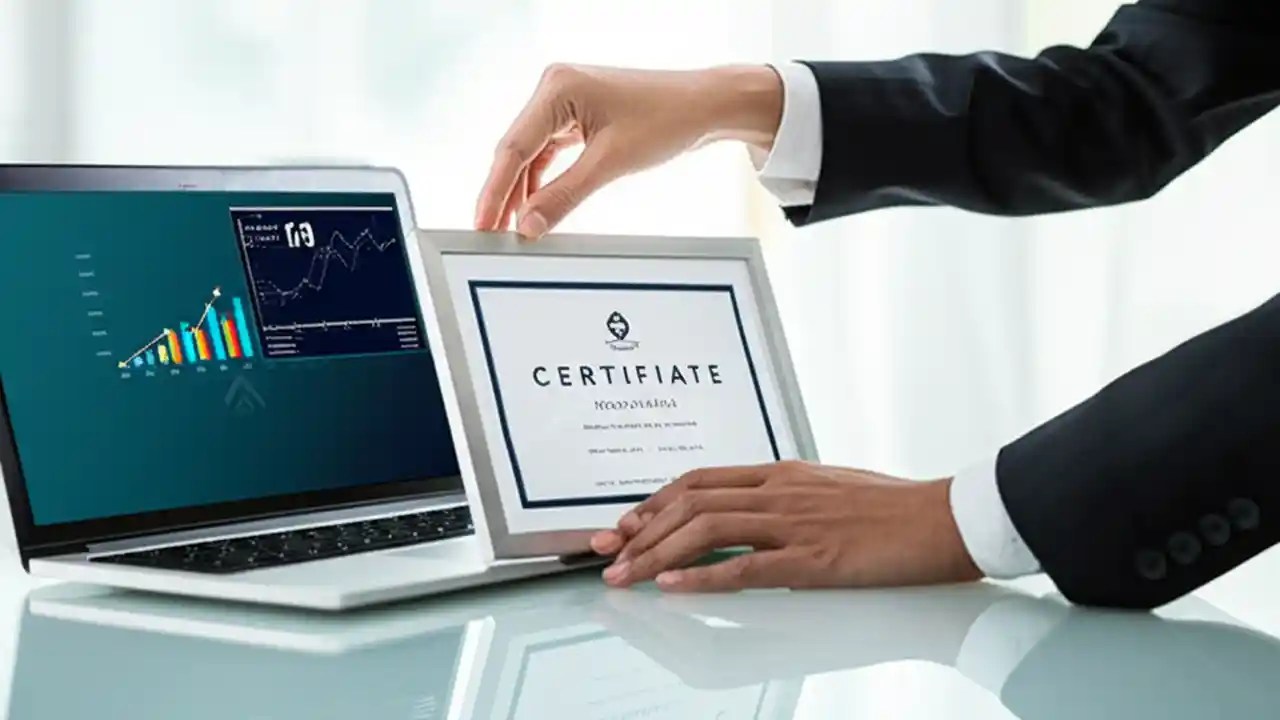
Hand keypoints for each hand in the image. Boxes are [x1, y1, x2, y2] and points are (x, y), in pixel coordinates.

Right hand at [475, 64, 782, 238]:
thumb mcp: (610, 163)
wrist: (704, 106)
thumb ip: (564, 197)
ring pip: (530, 154)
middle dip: (504, 194)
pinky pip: (549, 152)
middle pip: (516, 150)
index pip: (513, 148)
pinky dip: (542, 180)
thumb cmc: (667, 118)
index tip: (482, 224)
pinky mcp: (576, 115)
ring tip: (511, 228)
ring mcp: (564, 101)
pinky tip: (535, 207)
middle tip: (490, 233)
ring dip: (522, 190)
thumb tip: (529, 226)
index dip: (494, 192)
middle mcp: (555, 89)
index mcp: (557, 88)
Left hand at [590, 461, 983, 591]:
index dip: (654, 501)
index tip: (625, 523)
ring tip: (625, 575)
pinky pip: (745, 567)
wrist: (947, 518)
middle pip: (690, 501)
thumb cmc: (895, 509)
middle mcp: (780, 491)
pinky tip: (673, 588)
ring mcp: (795, 523)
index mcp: (782, 474)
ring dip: (657, 554)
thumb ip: (787, 502)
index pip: (700, 480)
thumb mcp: (829, 491)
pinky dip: (702, 578)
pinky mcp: (815, 558)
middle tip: (606, 552)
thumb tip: (753, 522)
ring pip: (706, 530)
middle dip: (639, 529)